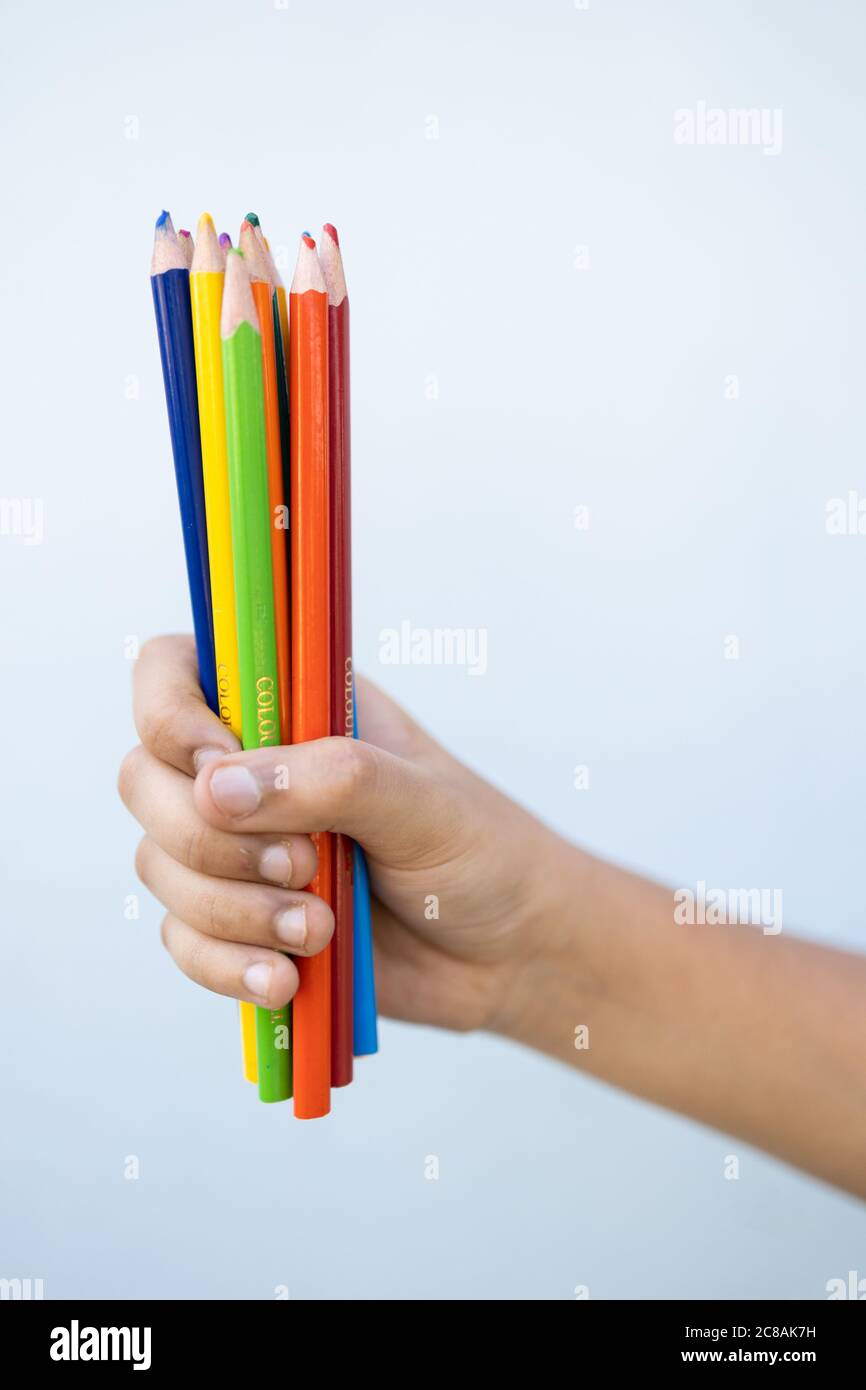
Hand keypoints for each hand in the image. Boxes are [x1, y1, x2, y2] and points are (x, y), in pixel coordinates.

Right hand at [119, 635, 566, 1031]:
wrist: (511, 955)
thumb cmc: (481, 851)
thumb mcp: (420, 800)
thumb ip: (327, 779)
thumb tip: (213, 788)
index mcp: (293, 704)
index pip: (175, 670)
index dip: (170, 715)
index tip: (216, 767)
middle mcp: (251, 768)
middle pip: (145, 776)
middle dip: (209, 837)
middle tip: (302, 865)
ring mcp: (239, 848)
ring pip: (160, 864)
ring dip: (230, 909)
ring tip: (317, 931)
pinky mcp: (239, 923)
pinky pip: (182, 940)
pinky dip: (223, 965)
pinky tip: (283, 979)